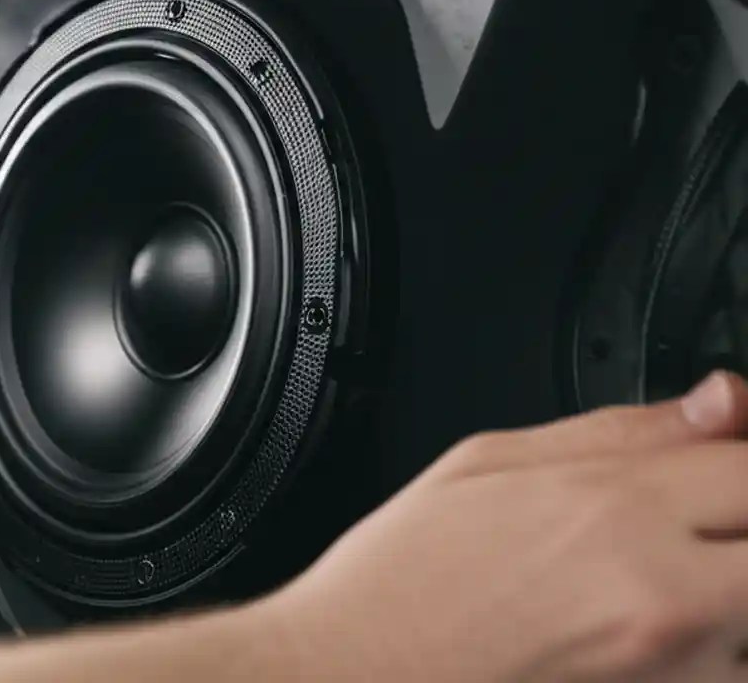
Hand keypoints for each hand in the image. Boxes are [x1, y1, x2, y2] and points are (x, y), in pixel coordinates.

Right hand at [257, 372, 747, 681]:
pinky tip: (628, 629)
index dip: (740, 455)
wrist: (350, 672)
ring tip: (641, 582)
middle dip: (736, 519)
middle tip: (692, 521)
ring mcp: (670, 669)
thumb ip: (621, 430)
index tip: (725, 455)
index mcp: (613, 508)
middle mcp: (661, 593)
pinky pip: (725, 668)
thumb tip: (721, 402)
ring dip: (722, 590)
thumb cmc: (400, 579)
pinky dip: (701, 646)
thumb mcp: (488, 460)